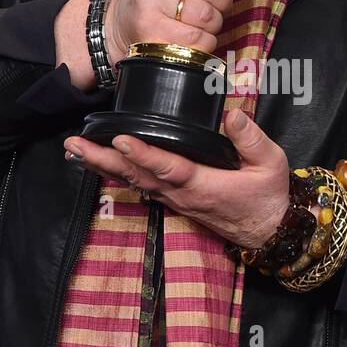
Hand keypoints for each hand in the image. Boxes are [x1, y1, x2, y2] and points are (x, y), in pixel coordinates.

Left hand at [63, 105, 290, 251]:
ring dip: (102, 165)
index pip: (167, 167)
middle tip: (74, 144)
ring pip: (133, 181)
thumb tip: (231, 115)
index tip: (120, 138)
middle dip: (103, 159)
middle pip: (136, 176)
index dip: (142, 153)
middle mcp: (181, 195)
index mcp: (203, 185)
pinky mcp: (173, 199)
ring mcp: (174, 199)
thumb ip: (251, 139)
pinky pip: (139, 185)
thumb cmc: (269, 196)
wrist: (269, 231)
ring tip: (75, 148)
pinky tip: (99, 161)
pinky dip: (117, 172)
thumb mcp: (271, 164)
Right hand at [107, 0, 259, 63]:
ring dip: (212, 24)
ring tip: (196, 20)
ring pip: (208, 16)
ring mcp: (149, 1)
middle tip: (206, 4)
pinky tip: (189, 36)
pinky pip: (199, 40)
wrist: (123, 21)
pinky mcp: (151, 31)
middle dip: (221, 1)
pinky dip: (203, 42)